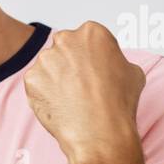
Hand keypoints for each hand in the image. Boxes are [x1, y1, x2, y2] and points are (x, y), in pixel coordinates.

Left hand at [23, 21, 144, 162]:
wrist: (99, 131)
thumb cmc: (117, 103)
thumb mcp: (132, 71)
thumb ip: (114, 60)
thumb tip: (110, 64)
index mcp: (92, 32)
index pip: (87, 39)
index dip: (91, 57)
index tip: (94, 69)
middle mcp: (65, 39)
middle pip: (64, 48)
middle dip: (70, 63)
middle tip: (80, 85)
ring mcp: (45, 59)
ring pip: (48, 66)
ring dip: (55, 78)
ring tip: (71, 98)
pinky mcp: (31, 78)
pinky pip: (36, 83)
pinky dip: (44, 93)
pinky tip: (59, 104)